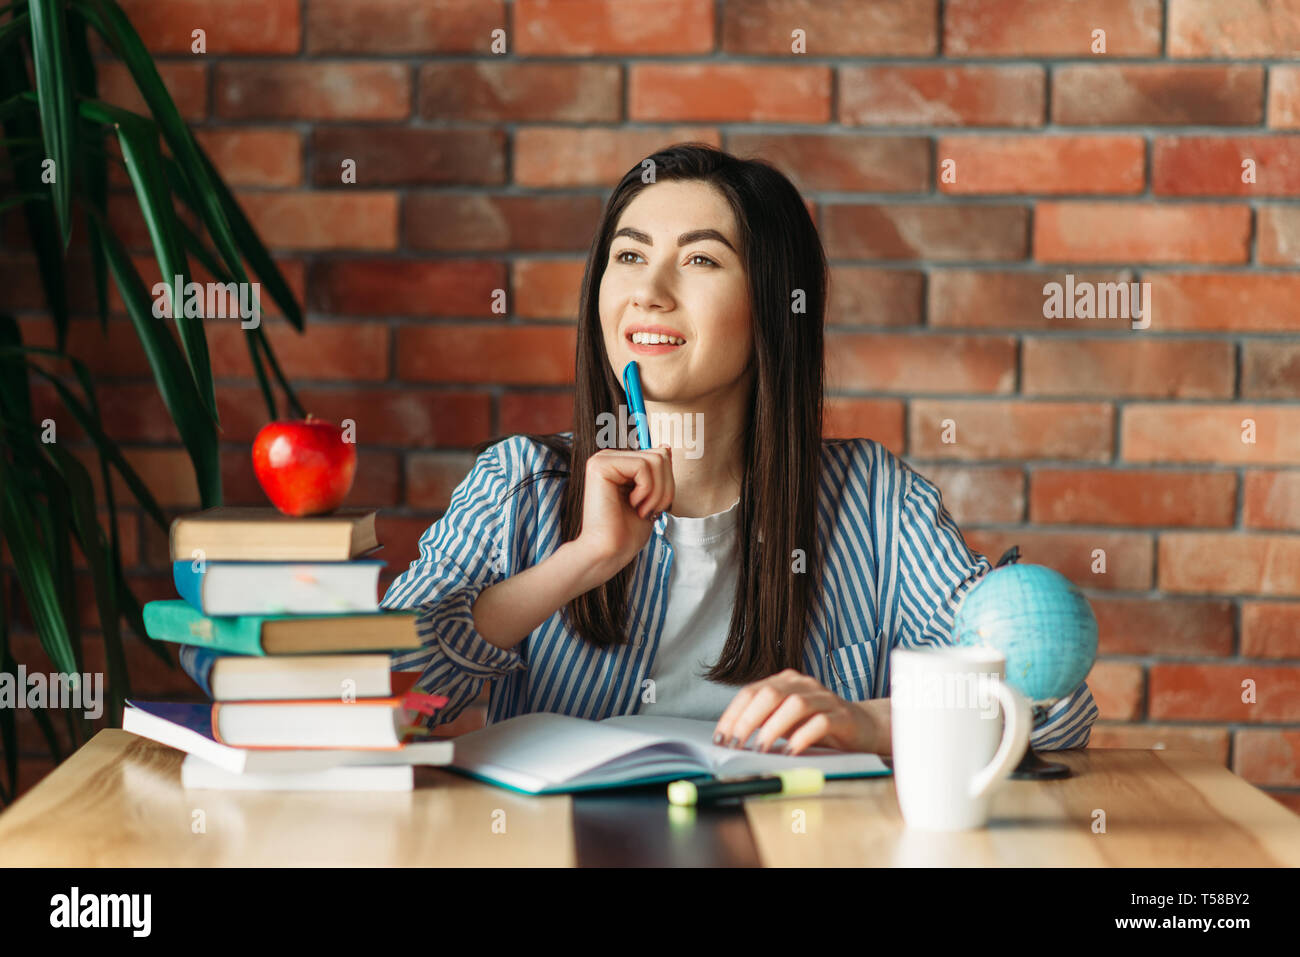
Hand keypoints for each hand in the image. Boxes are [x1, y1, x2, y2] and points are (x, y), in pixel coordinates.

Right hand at [570, 445, 673, 575]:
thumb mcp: (652, 497)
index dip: (667, 483)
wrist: (608, 552)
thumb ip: (657, 472)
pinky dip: (647, 490)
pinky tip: (634, 505)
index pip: (660, 455)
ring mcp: (602, 459)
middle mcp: (608, 457)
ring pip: (655, 459)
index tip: (655, 507)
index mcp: (619, 463)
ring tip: (643, 510)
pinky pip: (643, 466)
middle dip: (665, 488)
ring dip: (657, 492)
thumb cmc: (627, 532)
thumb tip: (666, 447)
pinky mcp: (600, 466)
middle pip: (660, 455)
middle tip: (650, 510)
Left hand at [712, 669, 876, 755]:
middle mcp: (803, 684)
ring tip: (761, 750)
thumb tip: (732, 740)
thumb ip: (763, 724)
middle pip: (770, 694)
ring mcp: (824, 698)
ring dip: (773, 728)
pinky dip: (802, 738)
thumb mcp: (785, 722)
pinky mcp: (842, 716)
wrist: (861, 726)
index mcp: (785, 682)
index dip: (733, 715)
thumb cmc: (817, 725)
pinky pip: (820, 723)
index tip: (721, 737)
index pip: (751, 692)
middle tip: (736, 745)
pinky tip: (790, 752)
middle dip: (748, 721)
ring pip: (794, 704)